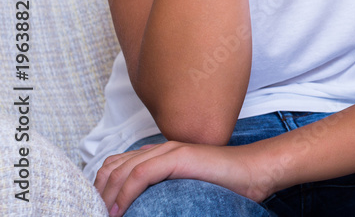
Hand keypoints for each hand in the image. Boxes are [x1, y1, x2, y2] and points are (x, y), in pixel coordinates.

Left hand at [94, 141, 269, 215]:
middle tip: (97, 216)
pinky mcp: (178, 157)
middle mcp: (160, 148)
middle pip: (112, 167)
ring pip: (122, 171)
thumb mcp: (184, 188)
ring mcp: (169, 150)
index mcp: (160, 154)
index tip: (100, 211)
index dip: (101, 188)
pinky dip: (124, 196)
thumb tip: (141, 206)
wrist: (253, 171)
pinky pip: (139, 175)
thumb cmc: (225, 184)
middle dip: (98, 194)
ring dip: (107, 198)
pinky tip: (120, 212)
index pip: (116, 165)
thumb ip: (164, 189)